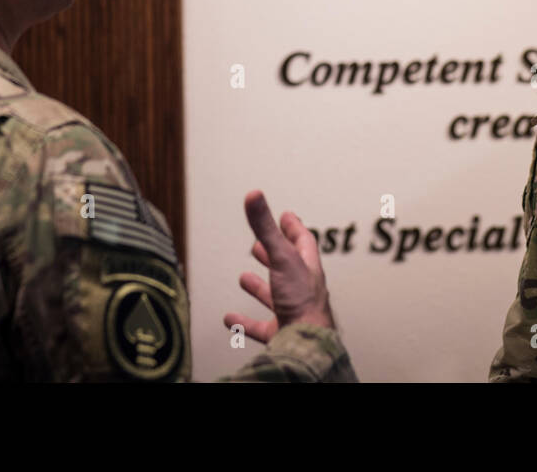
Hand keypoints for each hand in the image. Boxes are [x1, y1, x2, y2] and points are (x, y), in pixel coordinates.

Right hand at [224, 190, 335, 343]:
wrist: (306, 343)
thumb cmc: (301, 300)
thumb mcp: (281, 257)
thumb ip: (265, 228)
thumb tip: (253, 194)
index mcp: (306, 267)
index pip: (302, 241)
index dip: (293, 227)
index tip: (286, 215)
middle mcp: (301, 288)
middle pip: (287, 267)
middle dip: (273, 254)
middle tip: (260, 244)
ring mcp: (292, 311)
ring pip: (275, 296)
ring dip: (260, 287)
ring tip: (244, 277)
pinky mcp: (280, 333)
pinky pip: (260, 326)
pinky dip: (244, 322)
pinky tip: (230, 319)